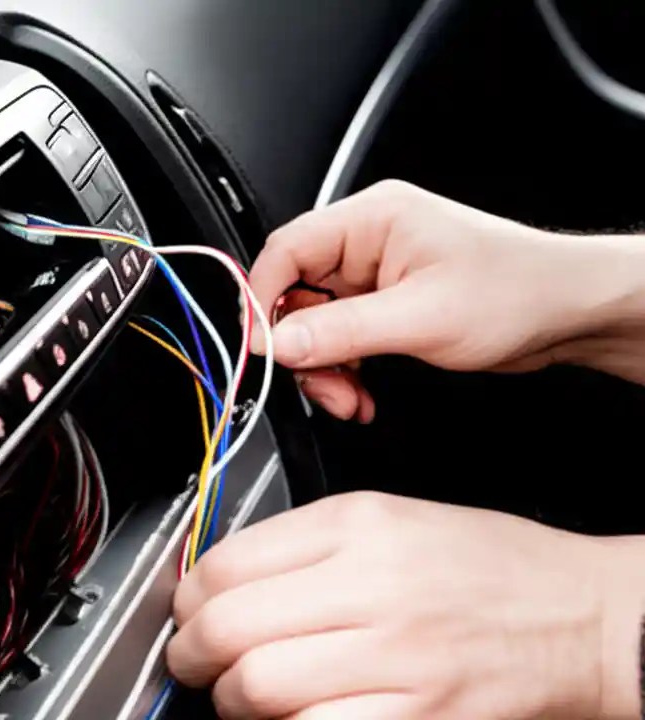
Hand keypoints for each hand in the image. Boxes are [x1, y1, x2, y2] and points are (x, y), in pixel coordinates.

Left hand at [167, 492, 644, 718]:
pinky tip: (291, 718)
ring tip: (239, 695)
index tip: (186, 611)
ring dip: (230, 700)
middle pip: (229, 627)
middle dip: (191, 654)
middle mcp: (374, 585)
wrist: (587, 619)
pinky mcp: (419, 719)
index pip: (226, 562)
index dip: (186, 596)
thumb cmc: (492, 569)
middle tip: (193, 662)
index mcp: (359, 525)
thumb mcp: (393, 519)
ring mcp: (398, 657)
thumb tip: (217, 579)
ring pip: (259, 687)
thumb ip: (303, 544)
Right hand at [250, 180, 644, 420]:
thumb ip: (340, 332)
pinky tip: (361, 393)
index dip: (262, 299)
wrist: (569, 313)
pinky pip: (339, 338)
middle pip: (294, 294)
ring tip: (349, 398)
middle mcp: (367, 241)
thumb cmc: (518, 291)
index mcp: (371, 219)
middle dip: (301, 348)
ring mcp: (374, 275)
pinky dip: (343, 371)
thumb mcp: (419, 318)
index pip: (286, 251)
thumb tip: (277, 342)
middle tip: (320, 384)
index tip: (260, 345)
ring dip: (324, 368)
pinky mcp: (384, 304)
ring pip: (313, 324)